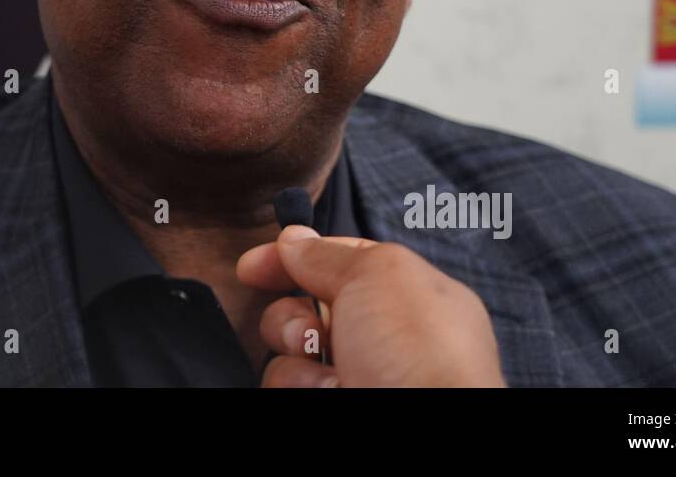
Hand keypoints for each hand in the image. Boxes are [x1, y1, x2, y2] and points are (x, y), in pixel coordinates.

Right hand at [236, 224, 506, 387]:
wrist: (420, 435)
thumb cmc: (417, 351)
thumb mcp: (377, 273)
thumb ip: (330, 253)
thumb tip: (293, 241)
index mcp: (409, 294)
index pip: (343, 262)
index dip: (297, 257)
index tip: (254, 265)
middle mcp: (384, 336)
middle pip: (308, 306)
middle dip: (290, 313)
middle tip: (306, 330)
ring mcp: (359, 375)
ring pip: (292, 349)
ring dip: (293, 351)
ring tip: (320, 366)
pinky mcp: (332, 400)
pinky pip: (288, 383)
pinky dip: (298, 383)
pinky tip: (325, 389)